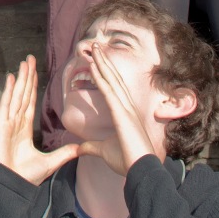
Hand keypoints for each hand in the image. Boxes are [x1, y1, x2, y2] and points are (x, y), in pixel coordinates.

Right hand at [0, 55, 78, 184]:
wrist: (11, 185)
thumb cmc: (25, 175)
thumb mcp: (50, 162)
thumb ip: (63, 153)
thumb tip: (80, 148)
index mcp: (23, 129)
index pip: (29, 102)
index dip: (32, 87)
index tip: (35, 72)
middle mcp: (15, 122)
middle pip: (22, 94)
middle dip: (26, 76)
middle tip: (29, 58)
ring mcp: (7, 123)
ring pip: (16, 96)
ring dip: (20, 79)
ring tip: (23, 63)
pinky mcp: (1, 126)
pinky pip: (6, 105)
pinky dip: (8, 91)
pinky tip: (10, 78)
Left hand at [76, 43, 157, 175]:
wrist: (139, 172)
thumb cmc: (126, 162)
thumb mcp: (103, 151)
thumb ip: (91, 147)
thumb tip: (80, 148)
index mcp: (124, 114)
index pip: (112, 88)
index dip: (104, 73)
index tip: (95, 60)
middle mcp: (127, 107)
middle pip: (113, 79)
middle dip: (104, 61)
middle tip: (95, 45)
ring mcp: (126, 110)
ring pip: (112, 81)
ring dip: (102, 63)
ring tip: (94, 48)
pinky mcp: (122, 115)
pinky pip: (109, 92)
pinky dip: (101, 78)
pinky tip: (93, 66)